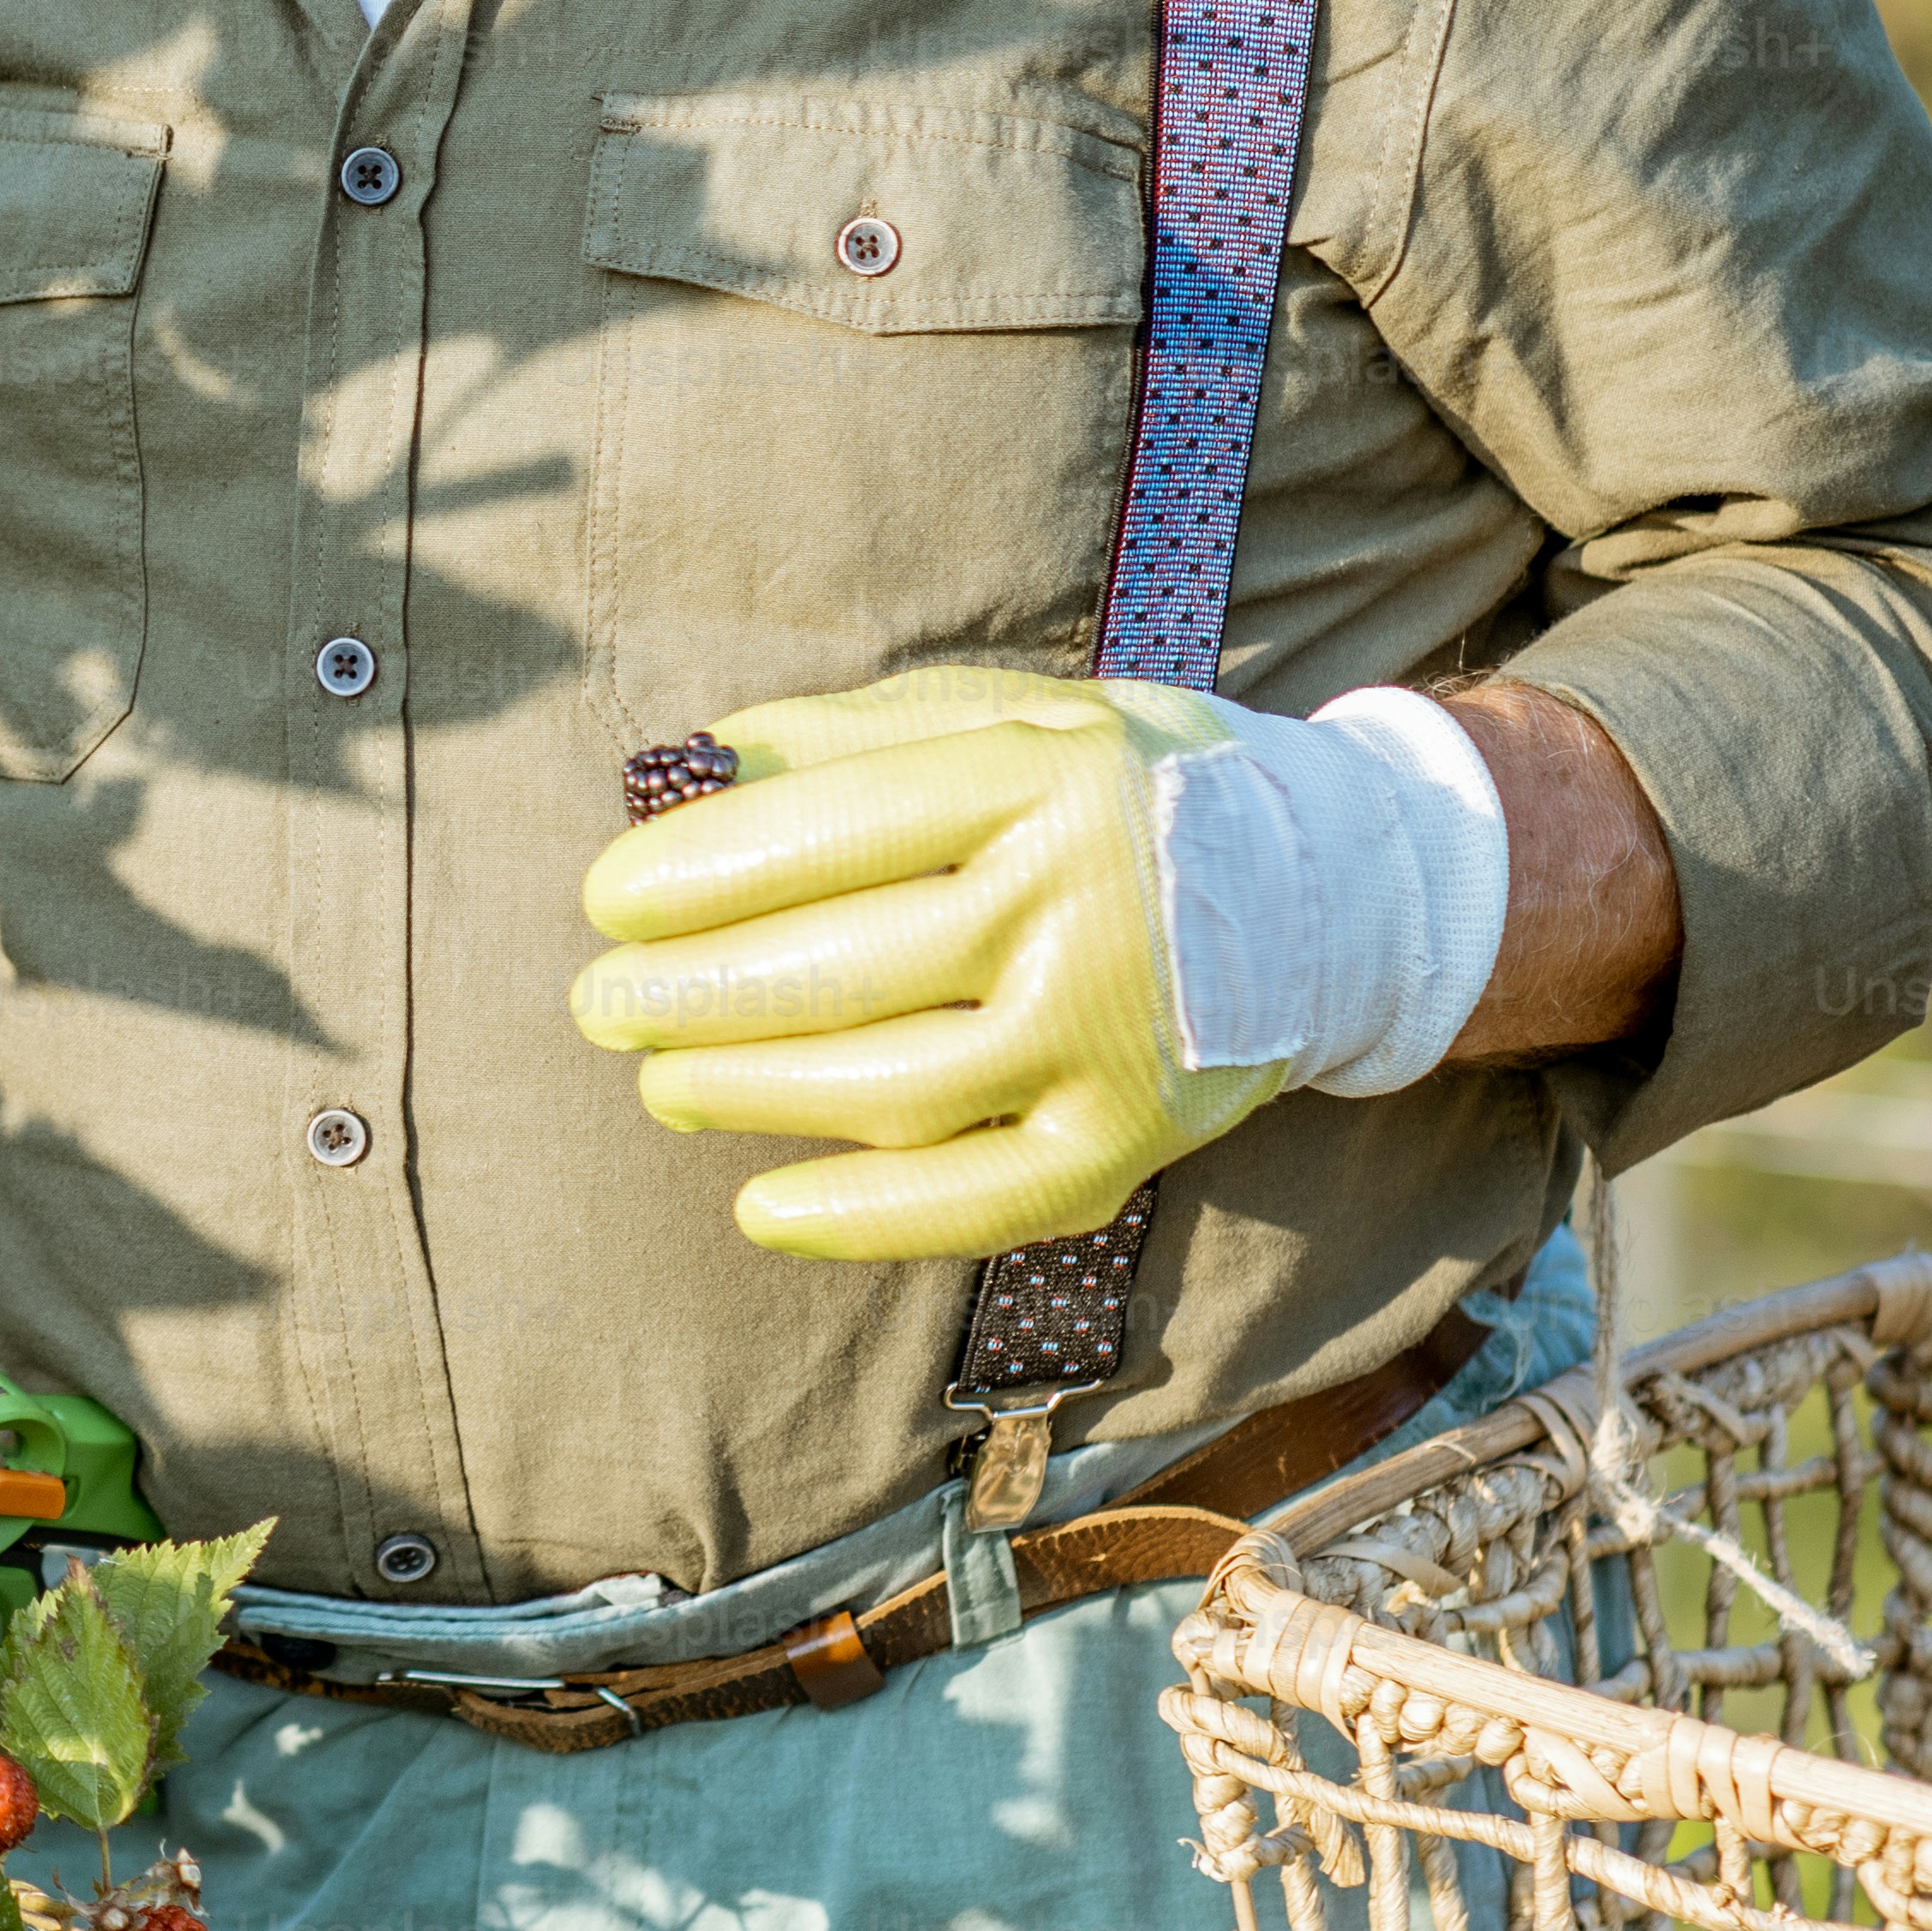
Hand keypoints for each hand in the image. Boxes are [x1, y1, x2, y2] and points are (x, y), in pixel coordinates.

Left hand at [569, 667, 1277, 1261]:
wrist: (1332, 887)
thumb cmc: (1122, 790)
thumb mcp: (1010, 713)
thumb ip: (848, 736)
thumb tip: (689, 768)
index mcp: (1038, 778)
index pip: (827, 832)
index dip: (695, 875)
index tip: (607, 902)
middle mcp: (1081, 904)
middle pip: (842, 966)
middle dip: (691, 995)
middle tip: (599, 1006)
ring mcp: (1111, 1033)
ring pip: (891, 1085)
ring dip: (748, 1093)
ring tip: (659, 1084)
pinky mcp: (1136, 1139)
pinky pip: (982, 1201)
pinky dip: (863, 1217)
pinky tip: (758, 1210)